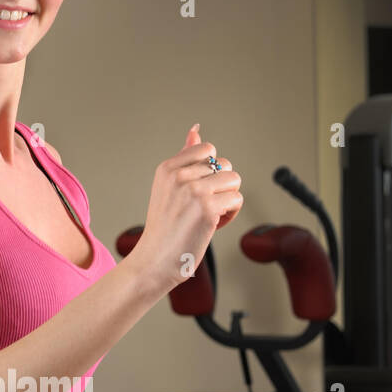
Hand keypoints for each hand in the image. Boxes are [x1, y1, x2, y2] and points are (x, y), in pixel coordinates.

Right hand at [127, 123, 243, 294]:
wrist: (154, 261)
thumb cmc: (164, 228)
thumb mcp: (169, 187)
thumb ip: (185, 158)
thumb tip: (196, 130)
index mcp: (168, 168)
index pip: (208, 149)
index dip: (210, 171)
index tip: (196, 191)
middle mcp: (180, 176)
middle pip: (224, 165)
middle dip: (220, 187)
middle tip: (202, 208)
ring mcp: (194, 191)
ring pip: (234, 180)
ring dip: (228, 200)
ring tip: (209, 216)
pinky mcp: (208, 209)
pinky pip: (237, 200)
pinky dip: (230, 215)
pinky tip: (213, 226)